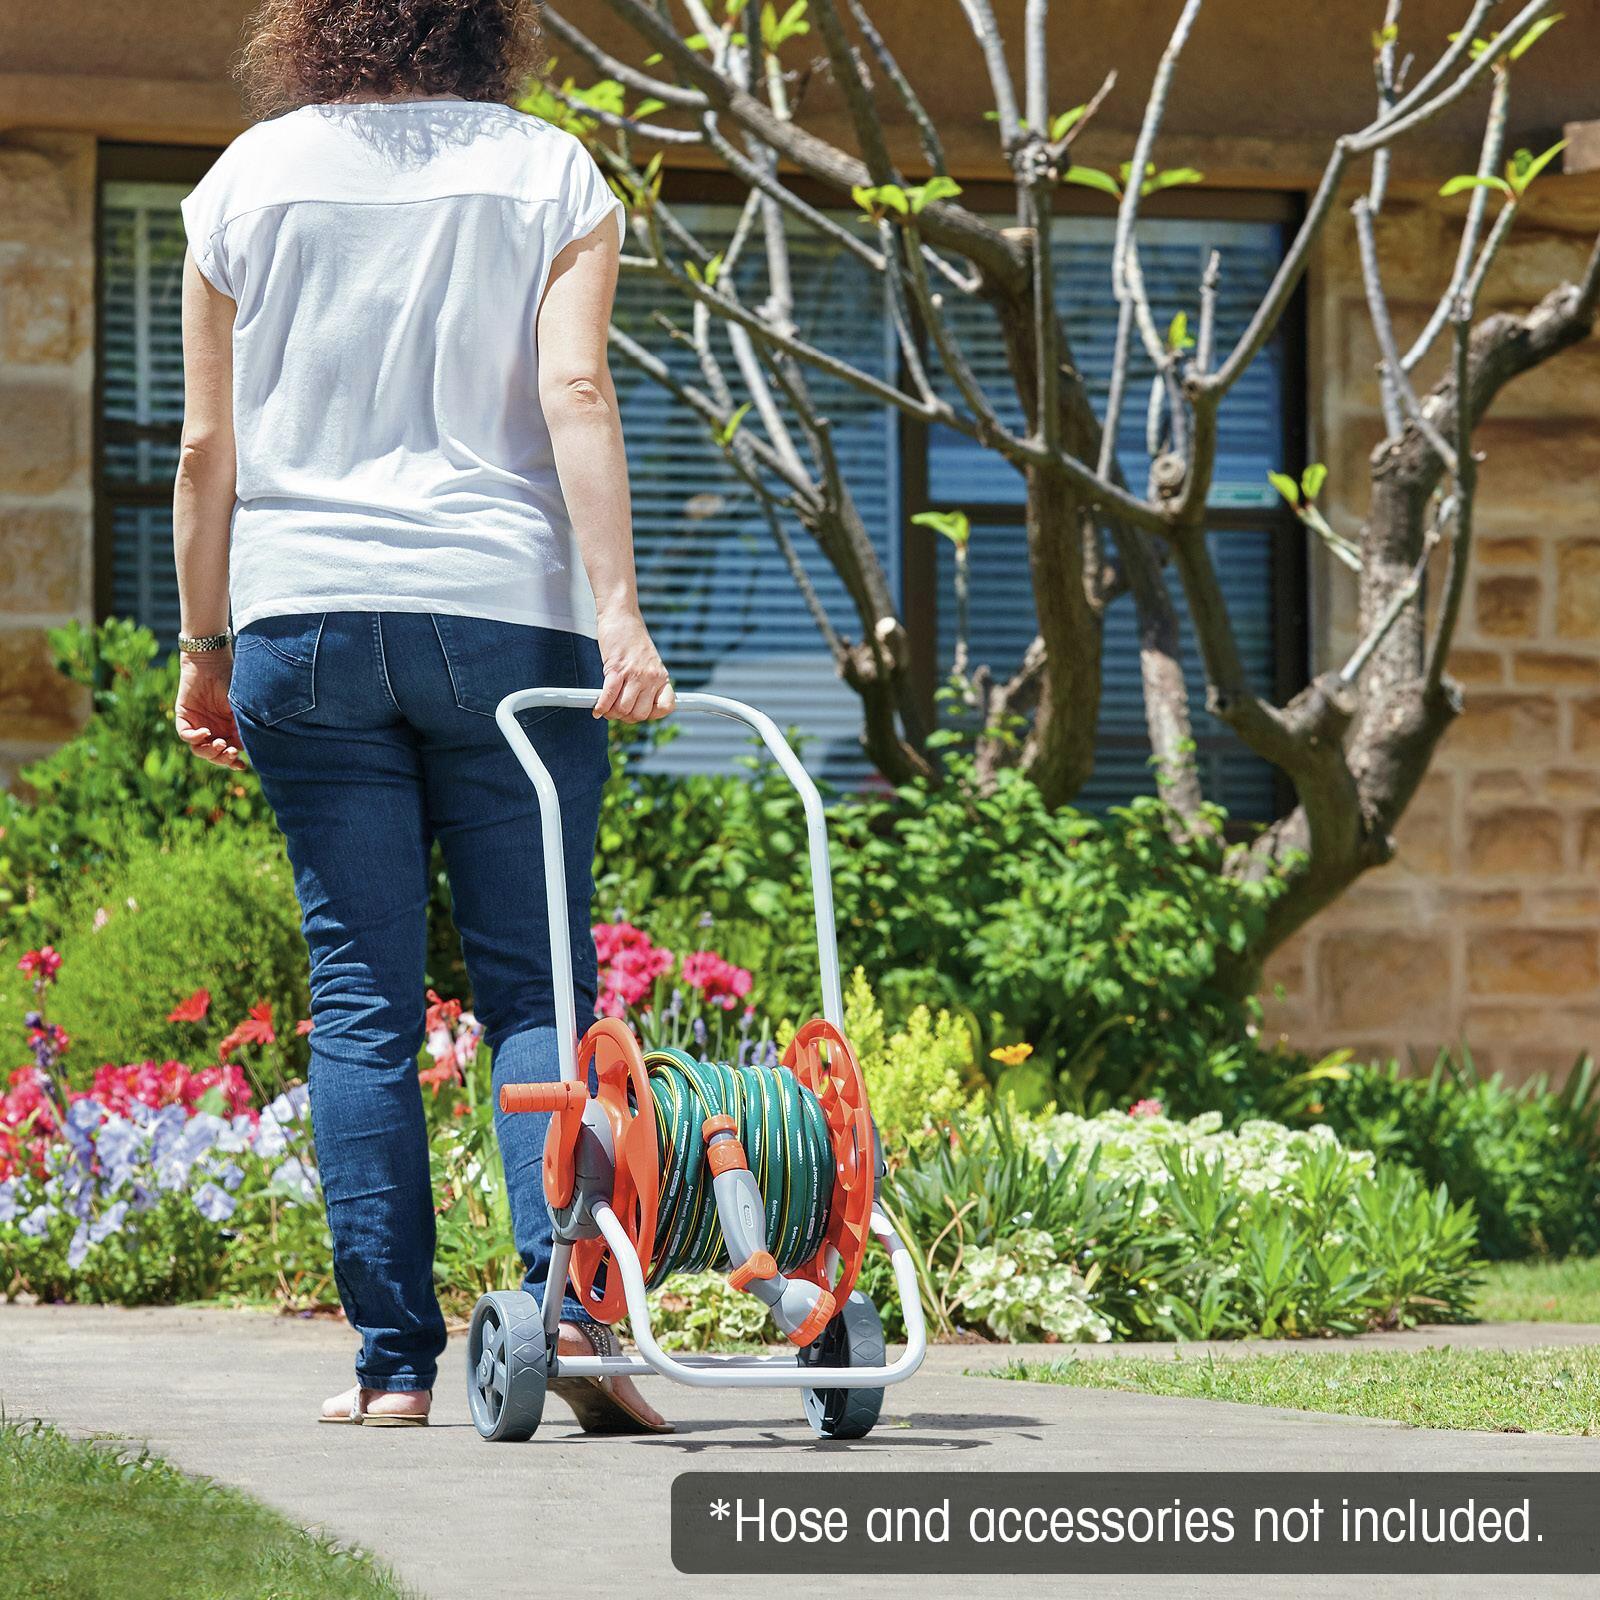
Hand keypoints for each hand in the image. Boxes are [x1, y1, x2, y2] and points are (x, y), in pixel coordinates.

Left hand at [174, 651, 246, 769]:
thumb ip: (245, 726)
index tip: (241, 765)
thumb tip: (251, 748)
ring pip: (200, 749)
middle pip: (215, 755)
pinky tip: (205, 733)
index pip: (230, 753)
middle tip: (230, 752)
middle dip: (223, 758)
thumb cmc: (232, 681)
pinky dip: (195, 738)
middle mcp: (213, 730)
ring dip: (210, 751)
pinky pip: (186, 735)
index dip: (234, 763)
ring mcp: (198, 724)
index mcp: (229, 730)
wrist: (211, 662)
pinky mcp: (184, 717)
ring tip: (220, 743)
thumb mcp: (242, 707)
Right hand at [593, 604, 673, 722]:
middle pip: (640, 714)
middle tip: (616, 710)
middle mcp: (651, 677)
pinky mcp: (616, 668)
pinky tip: (597, 708)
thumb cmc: (632, 639)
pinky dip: (601, 706)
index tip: (639, 712)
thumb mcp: (648, 662)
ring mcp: (635, 674)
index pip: (666, 707)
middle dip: (626, 716)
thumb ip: (646, 682)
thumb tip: (632, 707)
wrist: (622, 615)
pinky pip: (609, 696)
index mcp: (661, 676)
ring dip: (612, 712)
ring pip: (624, 709)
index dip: (652, 715)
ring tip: (606, 706)